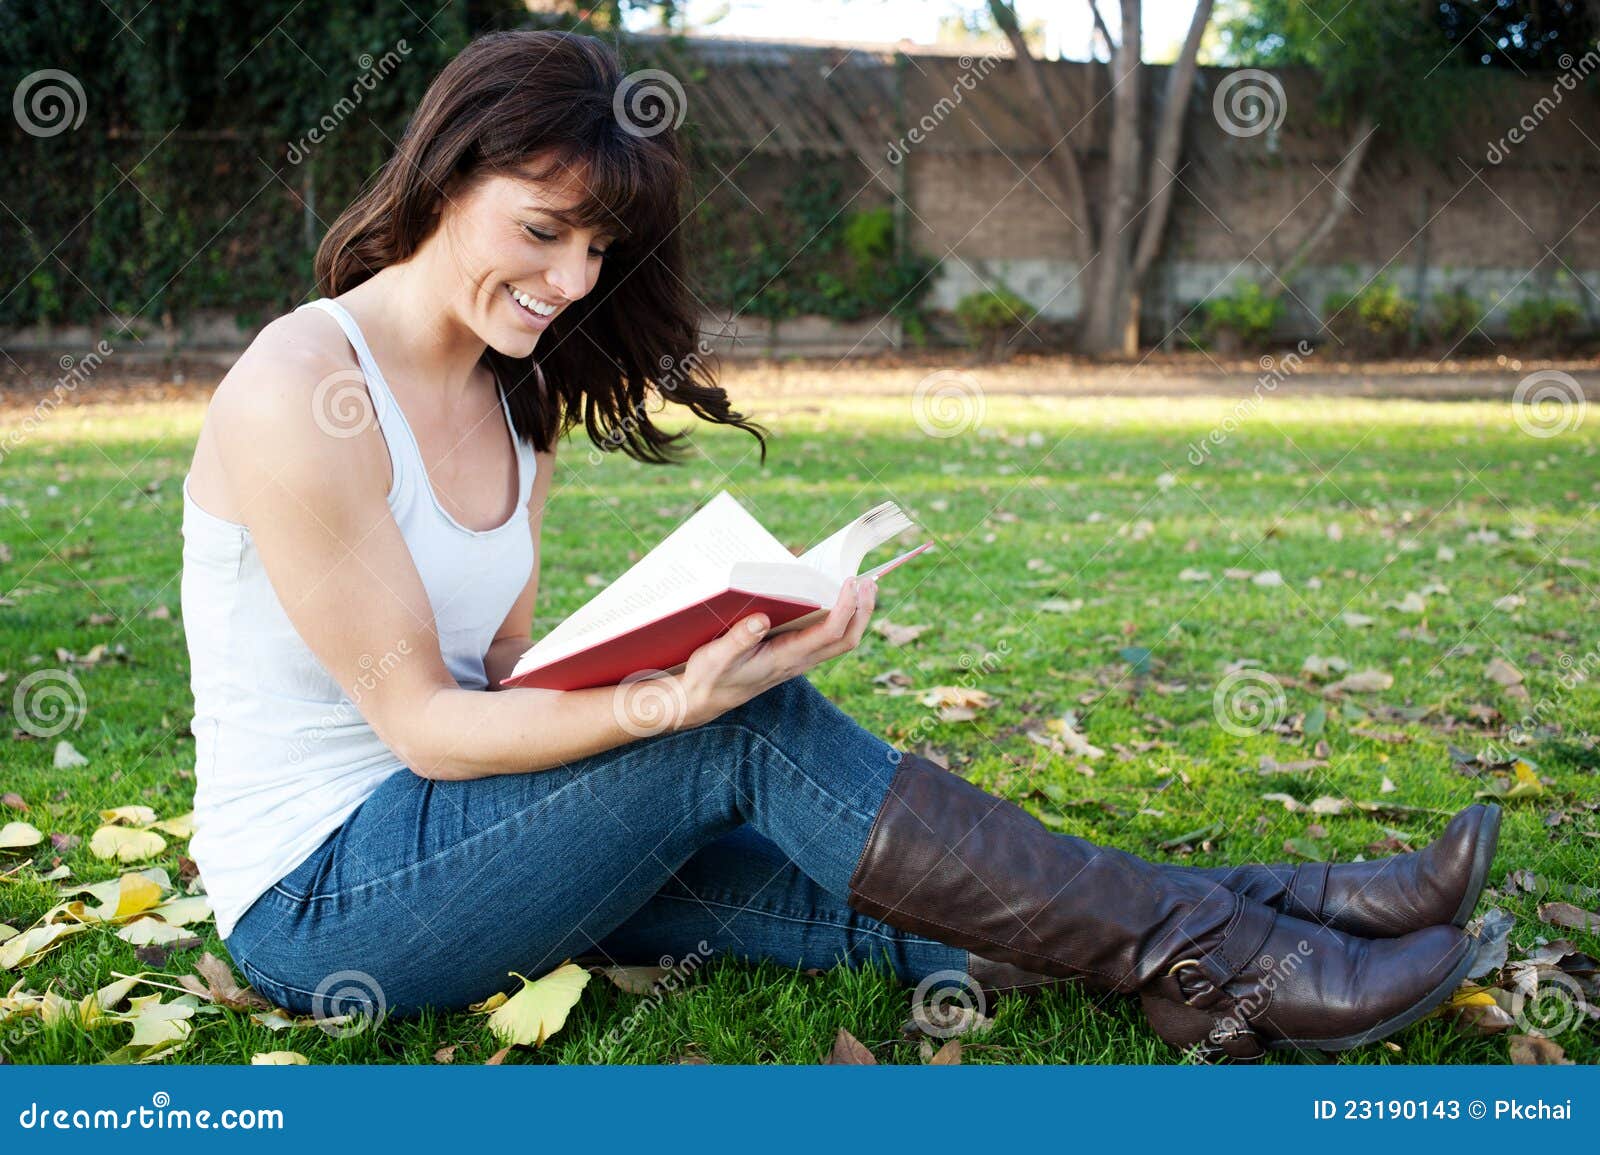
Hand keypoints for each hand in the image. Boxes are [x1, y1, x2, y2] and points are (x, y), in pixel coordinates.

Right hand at [674, 576, 876, 728]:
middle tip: (870, 581)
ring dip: (857, 614)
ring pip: (841, 640)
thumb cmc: (708, 678)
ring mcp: (799, 660)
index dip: (846, 608)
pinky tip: (835, 600)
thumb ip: (738, 640)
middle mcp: (799, 661)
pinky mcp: (793, 656)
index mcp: (785, 659)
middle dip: (864, 610)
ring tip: (864, 586)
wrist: (702, 702)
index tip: (850, 582)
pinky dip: (841, 618)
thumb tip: (761, 619)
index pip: (829, 633)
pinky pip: (827, 638)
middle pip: (847, 639)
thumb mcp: (715, 658)